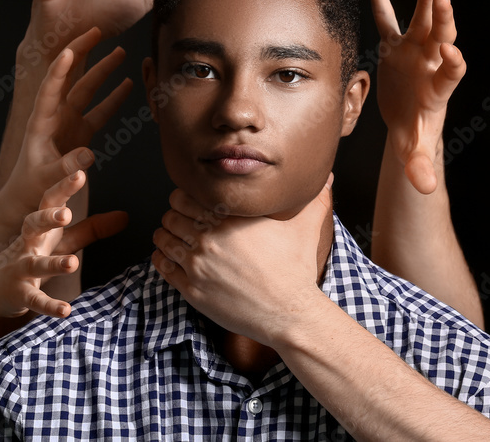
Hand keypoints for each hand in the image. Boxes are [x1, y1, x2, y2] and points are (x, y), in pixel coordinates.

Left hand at [0, 27, 131, 213]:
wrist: (26, 198)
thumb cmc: (31, 189)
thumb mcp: (48, 180)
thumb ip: (67, 168)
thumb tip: (90, 155)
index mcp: (41, 122)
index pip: (50, 88)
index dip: (60, 68)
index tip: (71, 49)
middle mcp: (55, 116)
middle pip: (71, 77)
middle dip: (83, 53)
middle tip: (98, 30)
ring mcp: (68, 122)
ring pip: (87, 89)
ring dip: (103, 71)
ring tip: (121, 52)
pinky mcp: (80, 133)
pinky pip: (99, 111)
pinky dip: (113, 98)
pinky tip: (128, 84)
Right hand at [0, 173, 127, 319]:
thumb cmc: (28, 258)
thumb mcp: (60, 242)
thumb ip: (91, 229)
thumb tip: (125, 216)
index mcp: (39, 228)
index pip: (50, 202)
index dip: (63, 187)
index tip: (79, 172)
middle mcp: (27, 244)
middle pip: (33, 225)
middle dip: (47, 217)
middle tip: (65, 212)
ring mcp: (20, 269)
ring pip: (36, 264)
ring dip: (54, 264)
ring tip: (72, 264)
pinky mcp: (18, 294)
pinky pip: (35, 300)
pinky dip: (49, 306)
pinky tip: (66, 310)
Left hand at [151, 176, 333, 346]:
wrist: (290, 312)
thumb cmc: (295, 270)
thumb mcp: (306, 226)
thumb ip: (314, 197)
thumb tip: (328, 177)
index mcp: (231, 217)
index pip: (186, 195)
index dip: (185, 197)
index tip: (191, 204)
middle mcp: (210, 237)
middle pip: (171, 215)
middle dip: (175, 216)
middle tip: (182, 221)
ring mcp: (198, 264)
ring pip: (164, 239)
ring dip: (166, 236)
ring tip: (174, 237)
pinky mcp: (192, 289)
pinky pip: (163, 266)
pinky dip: (162, 258)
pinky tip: (170, 257)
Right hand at [370, 0, 465, 193]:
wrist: (408, 118)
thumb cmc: (415, 134)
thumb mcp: (415, 152)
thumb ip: (419, 167)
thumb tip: (423, 187)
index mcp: (438, 88)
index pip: (451, 73)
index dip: (453, 63)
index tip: (452, 53)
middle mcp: (430, 63)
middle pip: (441, 38)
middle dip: (444, 21)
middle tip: (445, 1)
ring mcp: (413, 50)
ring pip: (421, 22)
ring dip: (425, 2)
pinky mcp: (394, 44)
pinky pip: (385, 16)